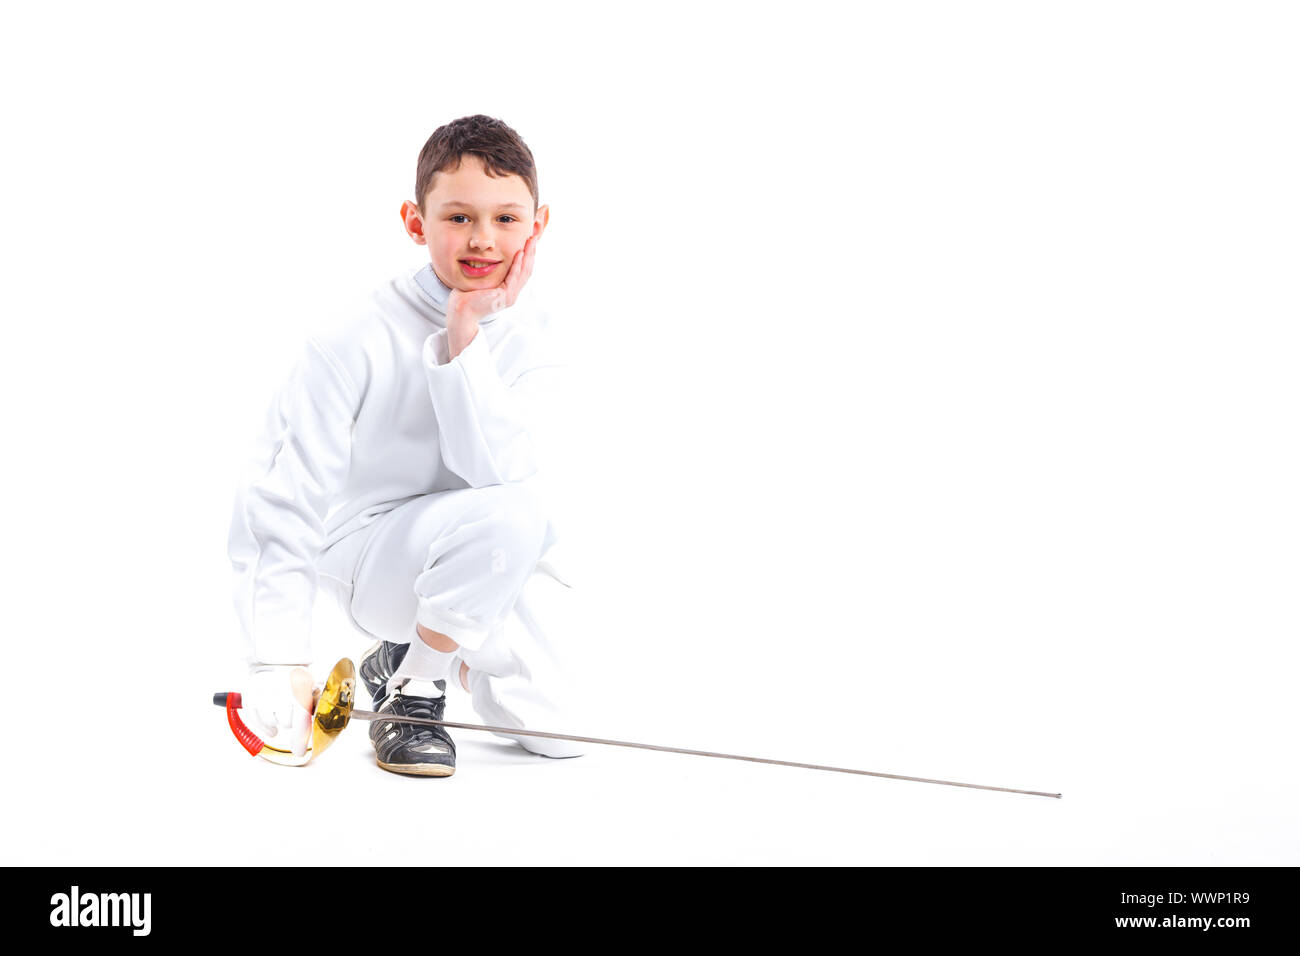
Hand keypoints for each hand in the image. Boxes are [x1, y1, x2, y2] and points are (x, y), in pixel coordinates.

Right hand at [243, 664, 314, 756]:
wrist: (278, 659)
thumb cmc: (297, 679)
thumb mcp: (310, 689)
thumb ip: (310, 710)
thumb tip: (309, 736)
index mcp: (301, 686)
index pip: (301, 718)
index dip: (300, 739)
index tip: (298, 751)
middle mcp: (281, 688)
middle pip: (286, 723)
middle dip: (290, 722)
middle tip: (291, 712)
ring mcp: (264, 691)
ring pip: (271, 722)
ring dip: (276, 722)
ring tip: (279, 711)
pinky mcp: (250, 693)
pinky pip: (255, 719)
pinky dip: (261, 724)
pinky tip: (268, 720)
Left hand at [446, 234, 538, 357]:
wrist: (461, 310)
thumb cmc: (467, 295)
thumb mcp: (482, 279)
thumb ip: (488, 271)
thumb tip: (486, 257)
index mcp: (508, 290)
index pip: (522, 270)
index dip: (527, 254)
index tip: (528, 240)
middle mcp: (512, 293)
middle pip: (527, 270)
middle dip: (531, 252)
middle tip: (534, 236)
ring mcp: (510, 296)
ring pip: (524, 273)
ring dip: (528, 256)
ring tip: (530, 242)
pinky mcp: (506, 296)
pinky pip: (514, 277)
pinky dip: (517, 265)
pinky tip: (519, 253)